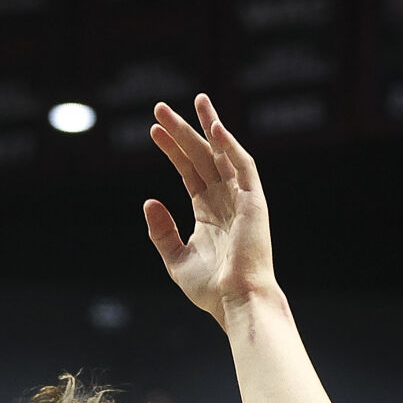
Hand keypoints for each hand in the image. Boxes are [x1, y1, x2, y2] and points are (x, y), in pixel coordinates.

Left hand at [144, 95, 277, 326]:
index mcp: (208, 212)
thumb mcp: (175, 257)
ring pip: (221, 154)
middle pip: (200, 156)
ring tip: (194, 101)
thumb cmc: (209, 287)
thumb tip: (148, 201)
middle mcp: (225, 200)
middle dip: (182, 131)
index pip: (188, 171)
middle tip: (160, 108)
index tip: (152, 131)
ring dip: (207, 127)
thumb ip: (161, 230)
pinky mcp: (255, 202)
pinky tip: (215, 127)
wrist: (235, 300)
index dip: (171, 150)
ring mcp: (241, 199)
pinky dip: (230, 146)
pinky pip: (243, 167)